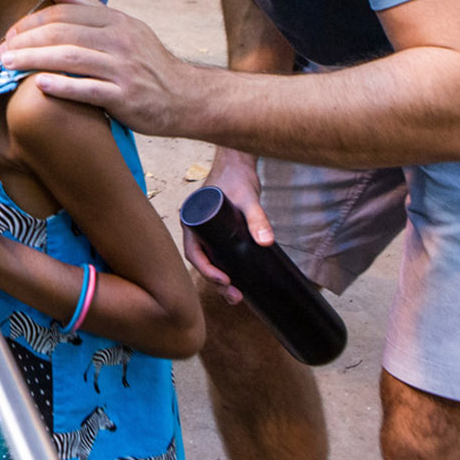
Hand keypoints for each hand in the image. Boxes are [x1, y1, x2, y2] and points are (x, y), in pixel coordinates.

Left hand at [0, 0, 188, 136]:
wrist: (187, 97)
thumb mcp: (126, 29)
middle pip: (63, 34)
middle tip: (2, 51)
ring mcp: (123, 69)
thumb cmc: (149, 65)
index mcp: (116, 22)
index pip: (65, 15)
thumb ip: (91, 11)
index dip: (33, 22)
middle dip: (27, 41)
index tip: (12, 33)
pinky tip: (40, 85)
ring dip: (34, 60)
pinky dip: (62, 86)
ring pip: (70, 58)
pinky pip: (89, 90)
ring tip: (9, 65)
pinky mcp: (126, 97)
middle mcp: (119, 41)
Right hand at [183, 148, 272, 304]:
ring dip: (220, 279)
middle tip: (235, 296)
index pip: (194, 252)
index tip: (225, 280)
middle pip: (201, 260)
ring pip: (209, 260)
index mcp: (192, 220)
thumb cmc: (236, 177)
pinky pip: (216, 254)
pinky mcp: (218, 232)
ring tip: (238, 296)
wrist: (238, 163)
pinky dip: (223, 268)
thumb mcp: (248, 198)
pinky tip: (236, 281)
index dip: (207, 270)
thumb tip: (267, 242)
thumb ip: (257, 219)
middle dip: (216, 281)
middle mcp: (196, 227)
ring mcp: (206, 231)